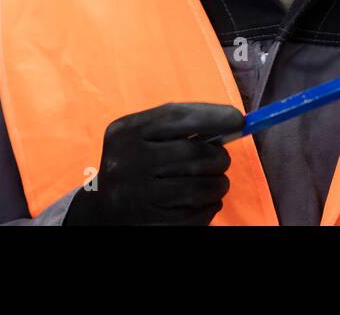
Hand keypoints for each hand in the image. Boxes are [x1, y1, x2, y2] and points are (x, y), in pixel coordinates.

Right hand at [64, 102, 243, 224]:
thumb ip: (178, 126)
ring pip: (199, 188)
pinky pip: (195, 215)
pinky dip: (210, 208)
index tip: (238, 120)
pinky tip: (206, 202)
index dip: (212, 116)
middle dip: (219, 157)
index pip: (175, 117)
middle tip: (222, 160)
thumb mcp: (142, 134)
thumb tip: (230, 122)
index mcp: (127, 131)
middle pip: (192, 154)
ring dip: (218, 184)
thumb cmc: (134, 161)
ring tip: (216, 182)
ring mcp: (137, 195)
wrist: (101, 207)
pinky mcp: (149, 223)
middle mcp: (128, 161)